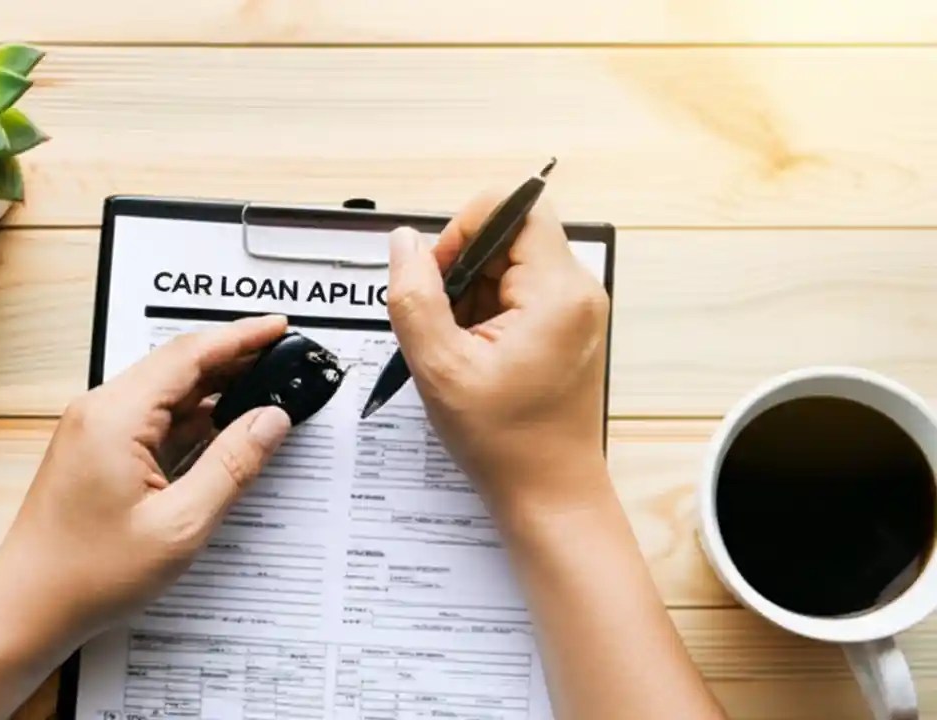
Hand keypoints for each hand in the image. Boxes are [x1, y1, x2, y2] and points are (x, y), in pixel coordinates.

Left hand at [0, 315, 292, 640]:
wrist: (27, 606)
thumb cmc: (88, 574)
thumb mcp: (180, 525)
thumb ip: (232, 465)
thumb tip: (271, 421)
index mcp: (116, 416)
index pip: (189, 354)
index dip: (241, 337)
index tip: (279, 328)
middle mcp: (100, 411)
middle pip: (178, 366)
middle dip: (233, 360)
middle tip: (282, 360)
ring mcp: (95, 430)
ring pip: (167, 393)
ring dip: (214, 391)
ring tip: (264, 392)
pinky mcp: (96, 451)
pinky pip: (152, 420)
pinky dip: (191, 420)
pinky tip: (222, 430)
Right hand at [386, 193, 609, 523]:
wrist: (547, 492)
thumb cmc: (507, 443)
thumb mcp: (441, 367)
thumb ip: (415, 297)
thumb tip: (404, 244)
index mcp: (558, 292)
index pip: (513, 206)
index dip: (464, 228)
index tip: (439, 274)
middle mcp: (577, 292)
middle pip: (507, 236)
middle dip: (461, 270)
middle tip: (442, 323)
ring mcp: (574, 310)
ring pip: (507, 266)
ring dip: (470, 296)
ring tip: (460, 349)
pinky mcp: (565, 327)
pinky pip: (516, 294)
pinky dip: (485, 315)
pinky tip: (474, 356)